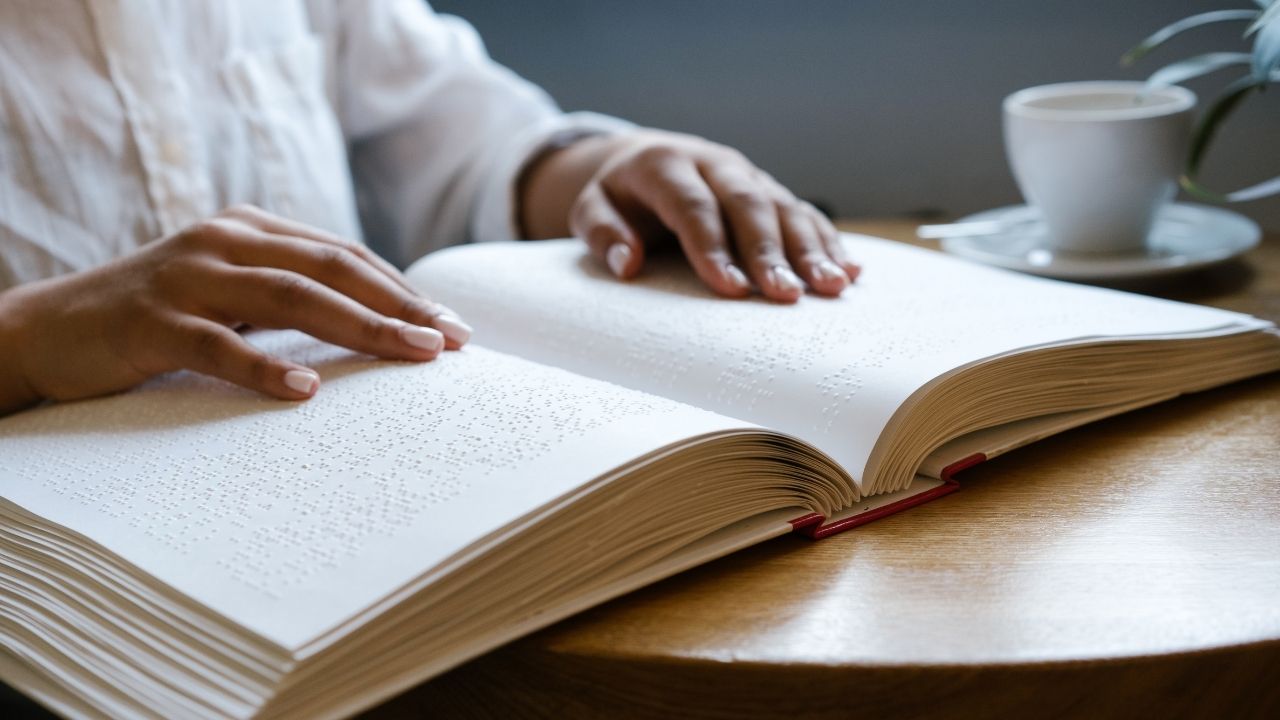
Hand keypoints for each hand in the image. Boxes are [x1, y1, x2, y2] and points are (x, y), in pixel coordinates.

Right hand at [0, 205, 470, 412]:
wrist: (50, 330)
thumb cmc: (159, 318)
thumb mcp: (230, 293)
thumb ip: (291, 296)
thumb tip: (379, 328)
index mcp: (251, 228)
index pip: (345, 255)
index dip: (403, 288)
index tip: (454, 327)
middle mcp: (224, 239)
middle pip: (331, 269)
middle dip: (399, 305)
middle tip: (452, 342)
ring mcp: (186, 277)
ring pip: (289, 296)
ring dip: (359, 326)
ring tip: (411, 354)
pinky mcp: (150, 322)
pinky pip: (216, 344)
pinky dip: (263, 366)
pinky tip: (305, 390)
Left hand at [520, 129, 859, 301]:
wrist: (647, 158)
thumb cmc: (619, 197)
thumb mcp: (592, 208)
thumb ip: (603, 233)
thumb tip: (628, 263)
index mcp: (667, 165)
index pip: (693, 206)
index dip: (712, 247)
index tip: (729, 288)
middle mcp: (716, 165)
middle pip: (747, 206)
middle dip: (769, 252)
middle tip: (786, 296)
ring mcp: (749, 176)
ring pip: (785, 208)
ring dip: (810, 249)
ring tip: (830, 287)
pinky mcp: (771, 190)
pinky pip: (804, 213)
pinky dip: (828, 242)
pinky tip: (849, 271)